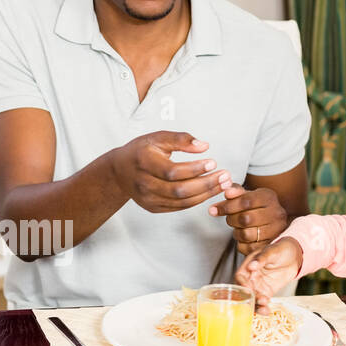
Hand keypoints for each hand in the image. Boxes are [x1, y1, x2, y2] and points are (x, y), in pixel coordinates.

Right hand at [108, 132, 231, 212]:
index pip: (172, 171)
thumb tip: (204, 146)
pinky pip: (179, 207)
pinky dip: (196, 200)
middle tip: (225, 176)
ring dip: (205, 194)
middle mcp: (143, 183)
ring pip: (181, 201)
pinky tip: (209, 191)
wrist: (119, 171)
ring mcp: (147, 199)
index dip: (194, 169)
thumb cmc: (141, 151)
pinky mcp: (153, 208)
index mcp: (144, 162)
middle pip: (179, 190)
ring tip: (223, 184)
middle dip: (205, 184)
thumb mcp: (157, 138)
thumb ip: (181, 139)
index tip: (213, 162)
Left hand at [209, 185, 288, 253]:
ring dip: (236, 232)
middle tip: (230, 219)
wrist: (271, 219)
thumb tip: (226, 192)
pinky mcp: (271, 245)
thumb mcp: (246, 195)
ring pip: (246, 234)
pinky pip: (249, 248)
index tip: (214, 210)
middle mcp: (277, 213)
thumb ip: (234, 191)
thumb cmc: (255, 206)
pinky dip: (241, 244)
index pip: (246, 201)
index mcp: (269, 197)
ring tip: (238, 228)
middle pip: (245, 219)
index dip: (227, 206)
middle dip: (231, 220)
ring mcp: (276, 231)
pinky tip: (243, 237)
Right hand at [236, 237, 303, 310]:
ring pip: (253, 298)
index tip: (247, 289)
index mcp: (249, 265)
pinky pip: (262, 302)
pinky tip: (267, 311)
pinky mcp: (267, 292)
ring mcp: (259, 286)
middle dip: (249, 298)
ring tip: (264, 308)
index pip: (240, 276)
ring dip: (256, 305)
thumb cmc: (282, 249)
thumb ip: (261, 259)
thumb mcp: (272, 251)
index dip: (241, 283)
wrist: (296, 255)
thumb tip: (252, 265)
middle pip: (245, 290)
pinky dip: (263, 308)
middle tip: (258, 300)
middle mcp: (251, 277)